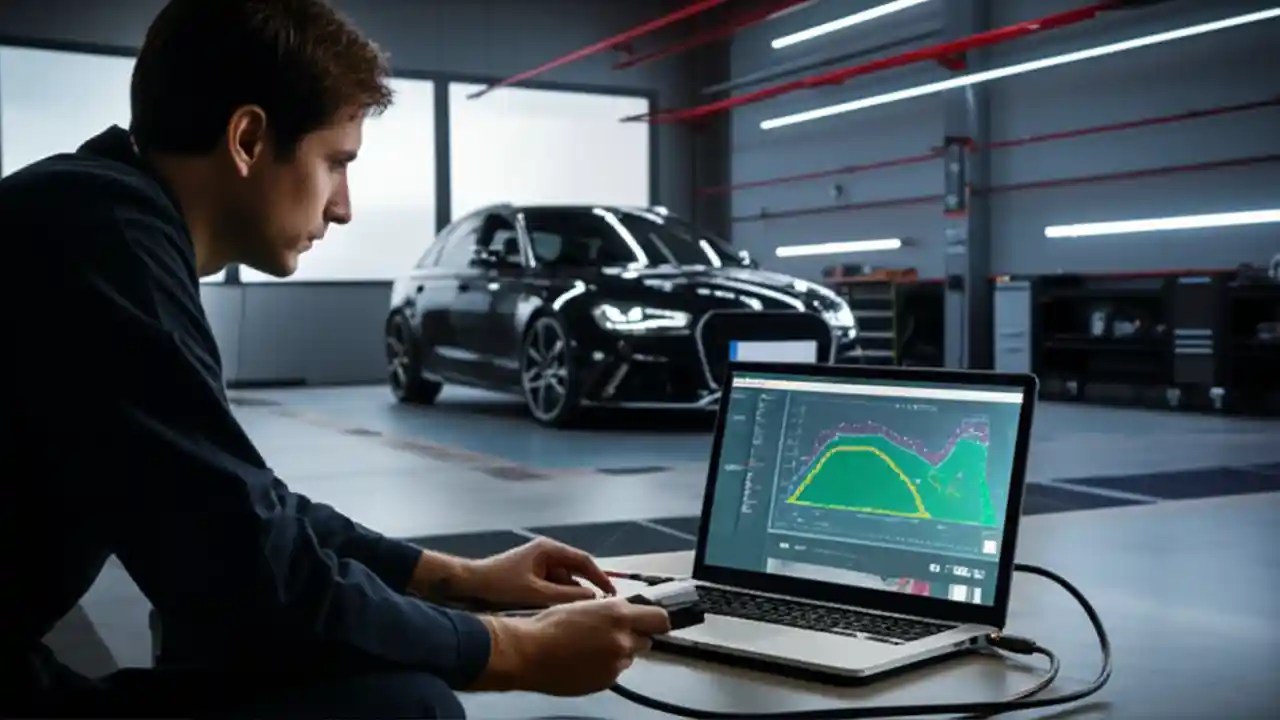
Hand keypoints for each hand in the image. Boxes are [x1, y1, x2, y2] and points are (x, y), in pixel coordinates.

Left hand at [458, 537, 616, 608]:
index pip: (584, 561)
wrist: (466, 586)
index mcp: (548, 550)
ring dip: (570, 596)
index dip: (601, 577)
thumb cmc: (499, 586)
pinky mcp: (529, 577)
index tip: (613, 594)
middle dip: (586, 589)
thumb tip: (593, 598)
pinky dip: (557, 599)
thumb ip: (566, 595)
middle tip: (599, 609)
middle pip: (574, 571)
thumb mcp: (535, 593)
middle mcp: (545, 554)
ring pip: (563, 582)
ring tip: (578, 615)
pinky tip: (559, 614)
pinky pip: (551, 587)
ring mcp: (537, 565)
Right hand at [472, 597, 671, 695]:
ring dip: (617, 653)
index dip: (656, 620)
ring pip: (628, 657)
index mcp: (618, 614)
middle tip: (610, 634)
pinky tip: (583, 662)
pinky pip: (613, 672)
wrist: (529, 652)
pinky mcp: (606, 682)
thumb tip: (625, 614)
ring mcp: (615, 663)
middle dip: (632, 636)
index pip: (661, 619)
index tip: (651, 621)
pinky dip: (604, 667)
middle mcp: (623, 639)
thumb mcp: (584, 605)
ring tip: (590, 649)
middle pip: (646, 640)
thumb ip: (611, 611)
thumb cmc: (549, 624)